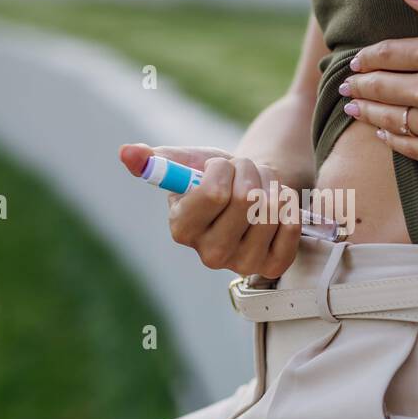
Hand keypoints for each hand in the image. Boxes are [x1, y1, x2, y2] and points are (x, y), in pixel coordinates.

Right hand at [118, 143, 303, 277]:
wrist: (248, 192)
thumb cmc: (214, 177)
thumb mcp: (184, 163)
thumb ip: (154, 159)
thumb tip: (126, 153)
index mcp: (181, 229)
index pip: (214, 193)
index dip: (225, 169)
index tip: (222, 166)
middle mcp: (210, 255)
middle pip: (247, 200)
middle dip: (250, 172)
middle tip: (244, 173)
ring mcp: (243, 264)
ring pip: (272, 208)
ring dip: (271, 184)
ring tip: (260, 186)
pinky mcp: (273, 266)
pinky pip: (291, 226)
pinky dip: (289, 205)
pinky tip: (278, 204)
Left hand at [340, 0, 417, 166]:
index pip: (387, 54)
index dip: (367, 56)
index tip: (356, 58)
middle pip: (381, 88)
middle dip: (359, 84)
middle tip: (344, 85)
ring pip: (390, 119)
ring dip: (368, 111)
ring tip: (353, 107)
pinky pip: (410, 148)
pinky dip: (391, 140)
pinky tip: (382, 133)